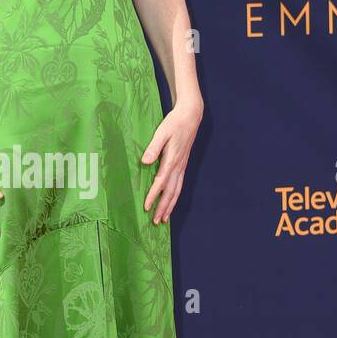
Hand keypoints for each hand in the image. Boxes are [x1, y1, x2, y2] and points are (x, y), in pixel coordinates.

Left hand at [140, 96, 203, 223]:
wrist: (191, 116)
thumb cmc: (174, 122)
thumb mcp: (162, 132)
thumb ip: (153, 147)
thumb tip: (145, 162)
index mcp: (172, 159)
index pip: (161, 182)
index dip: (154, 196)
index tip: (146, 207)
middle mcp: (178, 166)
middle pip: (171, 192)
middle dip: (163, 208)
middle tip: (156, 222)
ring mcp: (182, 166)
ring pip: (177, 191)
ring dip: (170, 206)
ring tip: (164, 219)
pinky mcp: (183, 165)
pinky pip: (180, 185)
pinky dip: (175, 197)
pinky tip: (171, 202)